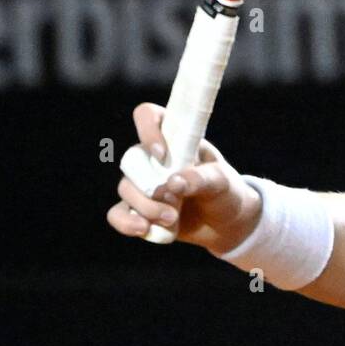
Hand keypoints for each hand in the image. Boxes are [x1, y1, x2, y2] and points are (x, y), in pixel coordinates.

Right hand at [106, 102, 261, 252]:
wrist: (227, 224)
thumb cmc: (226, 191)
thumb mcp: (222, 181)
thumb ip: (201, 179)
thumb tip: (173, 182)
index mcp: (175, 138)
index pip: (148, 116)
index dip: (147, 129)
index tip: (161, 154)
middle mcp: (154, 158)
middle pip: (131, 160)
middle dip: (149, 184)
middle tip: (175, 200)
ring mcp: (144, 184)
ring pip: (126, 189)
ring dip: (146, 207)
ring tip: (172, 218)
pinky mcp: (139, 210)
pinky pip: (118, 214)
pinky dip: (127, 223)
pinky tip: (144, 229)